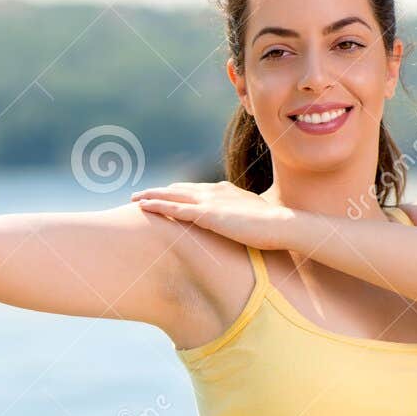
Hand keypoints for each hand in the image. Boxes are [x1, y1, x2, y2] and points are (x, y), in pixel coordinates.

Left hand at [129, 182, 296, 249]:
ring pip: (172, 195)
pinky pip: (174, 208)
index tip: (166, 192)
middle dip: (159, 191)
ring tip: (134, 198)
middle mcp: (214, 191)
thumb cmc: (274, 227)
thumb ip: (242, 216)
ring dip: (151, 196)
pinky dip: (157, 205)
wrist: (282, 225)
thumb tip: (243, 224)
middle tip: (141, 194)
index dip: (179, 191)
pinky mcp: (206, 214)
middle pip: (179, 188)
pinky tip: (142, 206)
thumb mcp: (255, 218)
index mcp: (225, 191)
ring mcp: (209, 201)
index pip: (196, 189)